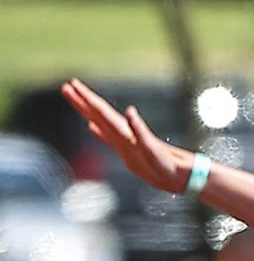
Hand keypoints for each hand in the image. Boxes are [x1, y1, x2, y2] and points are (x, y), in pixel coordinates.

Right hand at [61, 78, 189, 193]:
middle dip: (82, 101)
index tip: (73, 85)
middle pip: (99, 113)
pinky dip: (99, 131)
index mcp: (125, 132)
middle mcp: (124, 135)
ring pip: (100, 123)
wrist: (180, 176)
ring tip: (74, 100)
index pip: (102, 111)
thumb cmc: (167, 164)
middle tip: (66, 87)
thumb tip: (130, 112)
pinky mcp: (129, 153)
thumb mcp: (152, 149)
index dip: (87, 99)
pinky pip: (108, 138)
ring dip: (87, 112)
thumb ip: (139, 131)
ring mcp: (125, 143)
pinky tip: (92, 128)